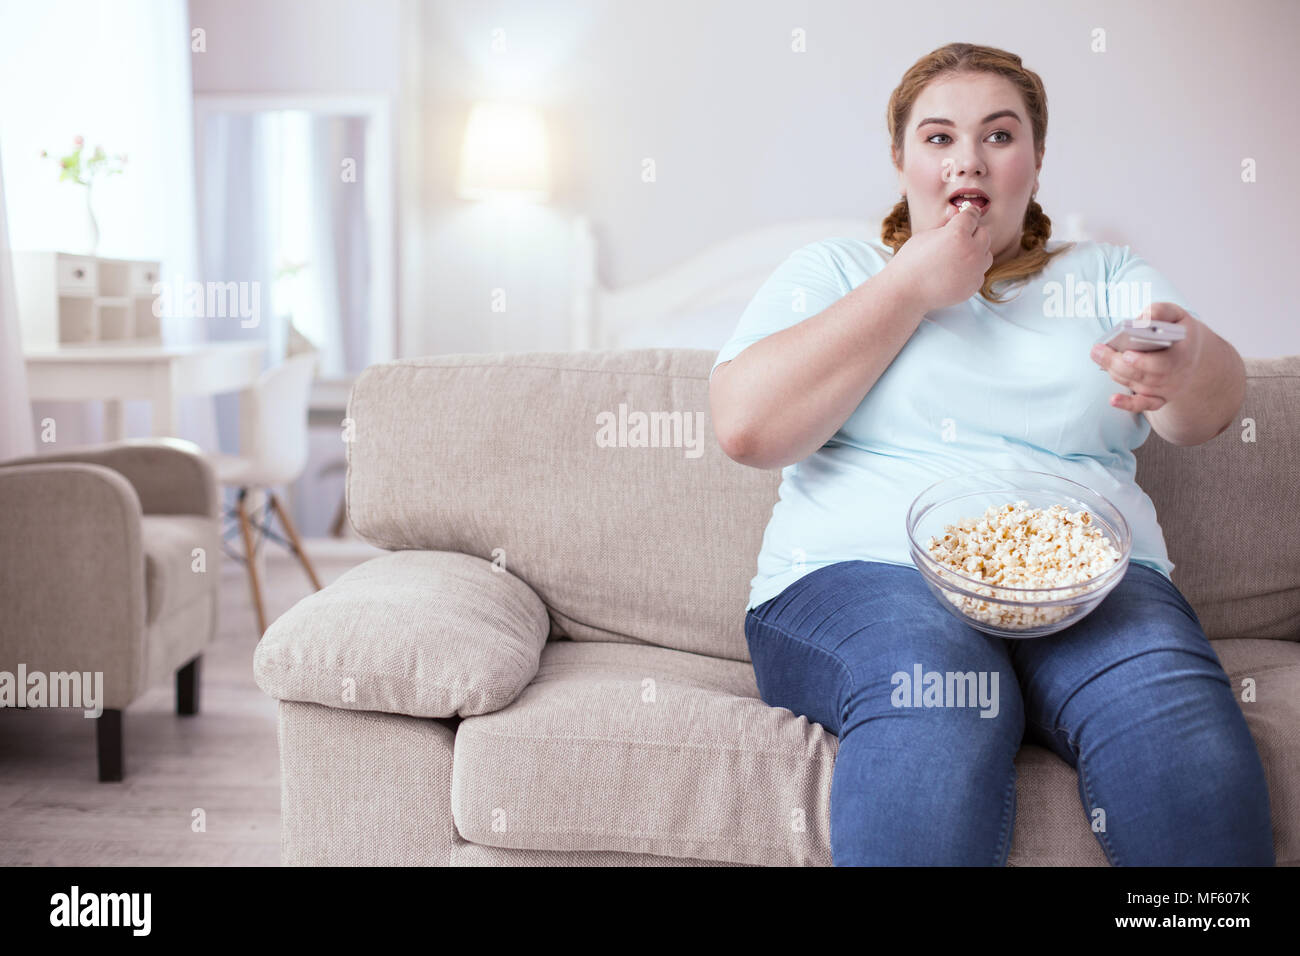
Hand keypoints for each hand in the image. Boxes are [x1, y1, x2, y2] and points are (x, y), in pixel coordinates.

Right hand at [885, 201, 991, 313]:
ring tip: (958, 256)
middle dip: (973, 233)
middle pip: (984, 233)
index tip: (968, 213)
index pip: (972, 216)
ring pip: (986, 254)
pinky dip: (971, 270)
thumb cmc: (911, 261)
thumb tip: (957, 213)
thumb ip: (946, 224)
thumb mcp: (926, 234)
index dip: (968, 213)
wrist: (905, 291)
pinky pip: (980, 272)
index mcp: (958, 234)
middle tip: (958, 238)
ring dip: (976, 252)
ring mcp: (975, 270)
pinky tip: (954, 272)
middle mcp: (971, 251)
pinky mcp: (974, 285)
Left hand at [1089, 302, 1203, 412]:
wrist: (1192, 352)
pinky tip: (1112, 400)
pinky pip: (1144, 405)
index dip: (1144, 362)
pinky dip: (1128, 404)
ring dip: (1115, 372)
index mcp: (1184, 353)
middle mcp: (1177, 374)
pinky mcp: (1159, 398)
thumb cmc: (1178, 331)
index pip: (1164, 362)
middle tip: (1098, 350)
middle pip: (1145, 375)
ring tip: (1098, 356)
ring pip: (1138, 385)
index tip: (1127, 355)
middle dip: (1118, 363)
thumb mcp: (1175, 314)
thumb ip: (1160, 311)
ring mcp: (1168, 388)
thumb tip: (1141, 319)